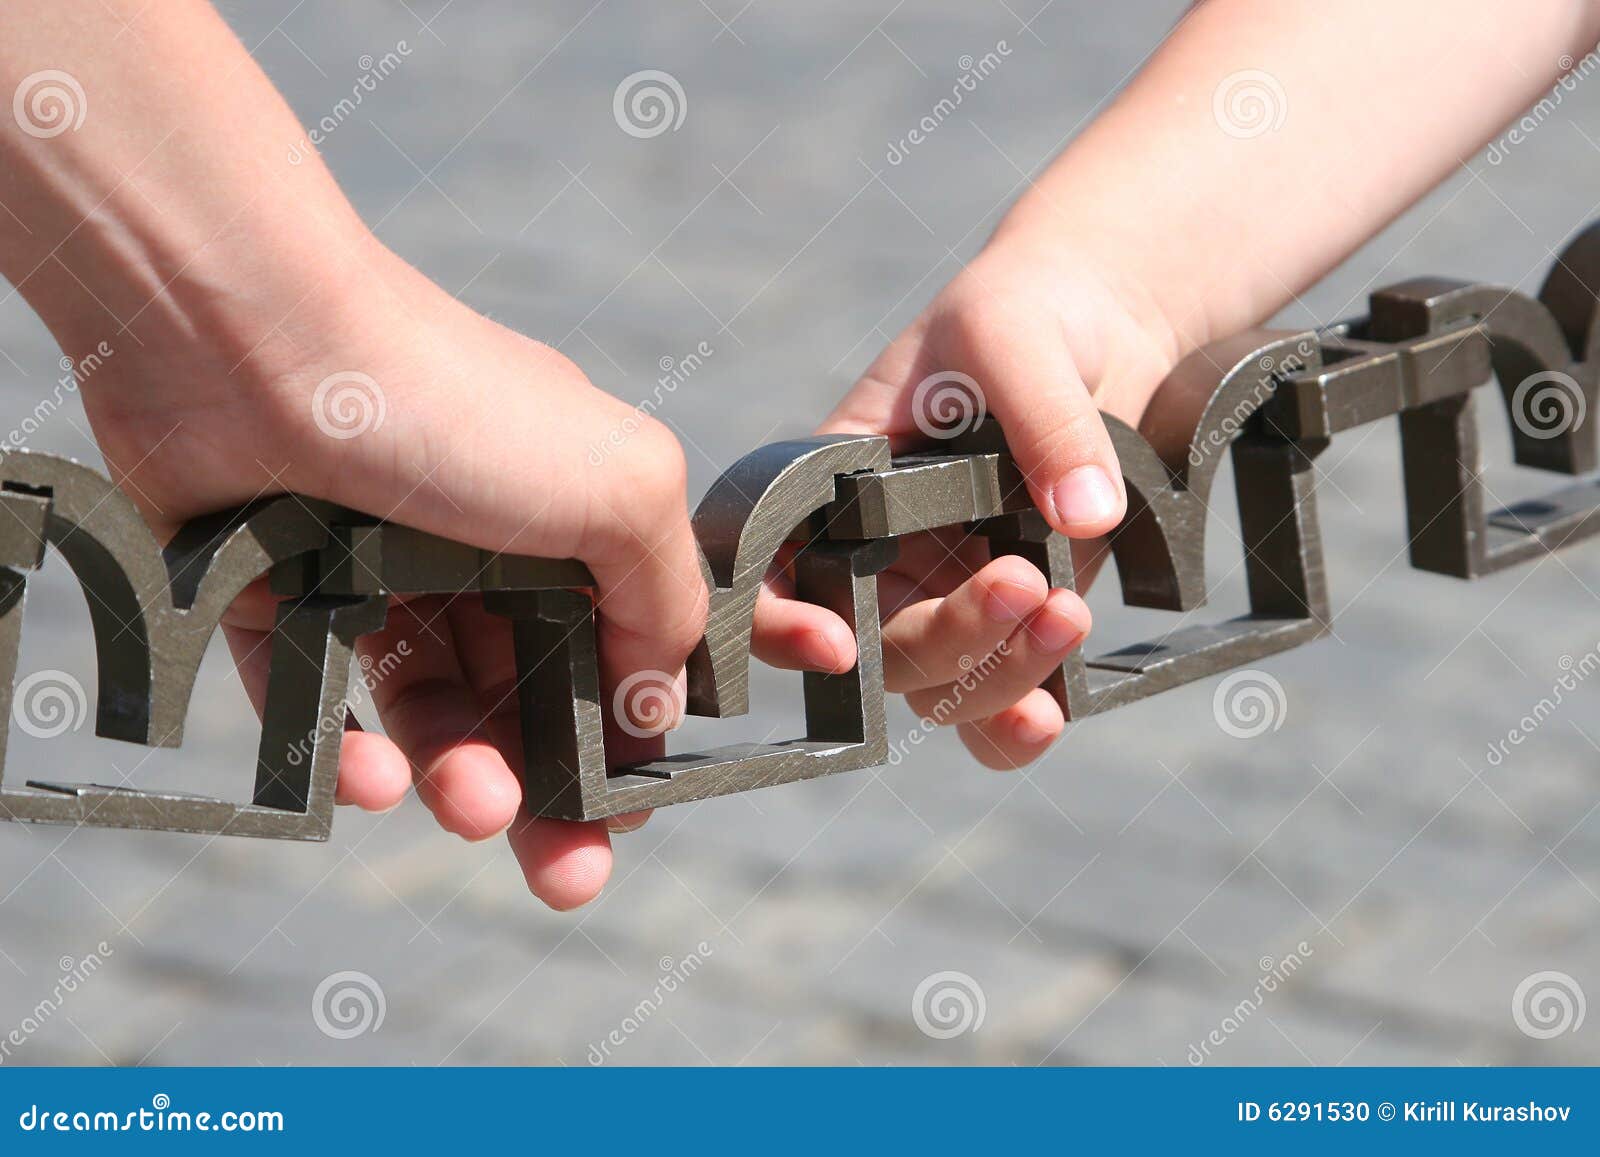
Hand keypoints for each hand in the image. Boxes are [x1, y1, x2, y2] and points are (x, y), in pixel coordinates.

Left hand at [64, 236, 706, 909]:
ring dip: (461, 775)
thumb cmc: (458, 406)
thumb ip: (668, 601)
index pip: (617, 652)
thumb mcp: (621, 489)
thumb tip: (662, 704)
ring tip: (466, 809)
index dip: (629, 741)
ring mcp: (379, 572)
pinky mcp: (279, 596)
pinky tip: (372, 780)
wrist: (255, 339)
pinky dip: (350, 752)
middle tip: (569, 876)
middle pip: (527, 700)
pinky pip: (319, 701)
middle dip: (552, 793)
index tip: (631, 815)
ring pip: (432, 711)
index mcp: (572, 518)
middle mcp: (481, 546)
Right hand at [753, 234, 1178, 767]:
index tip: (837, 643)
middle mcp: (879, 554)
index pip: (772, 567)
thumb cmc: (1026, 309)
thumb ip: (1043, 417)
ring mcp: (948, 593)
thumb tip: (1084, 516)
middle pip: (874, 648)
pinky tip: (1055, 710)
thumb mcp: (1015, 332)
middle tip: (1022, 582)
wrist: (1103, 324)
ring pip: (937, 688)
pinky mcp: (1016, 619)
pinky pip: (996, 703)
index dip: (778, 623)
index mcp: (839, 486)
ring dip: (998, 678)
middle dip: (945, 637)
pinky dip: (1017, 724)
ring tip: (1069, 615)